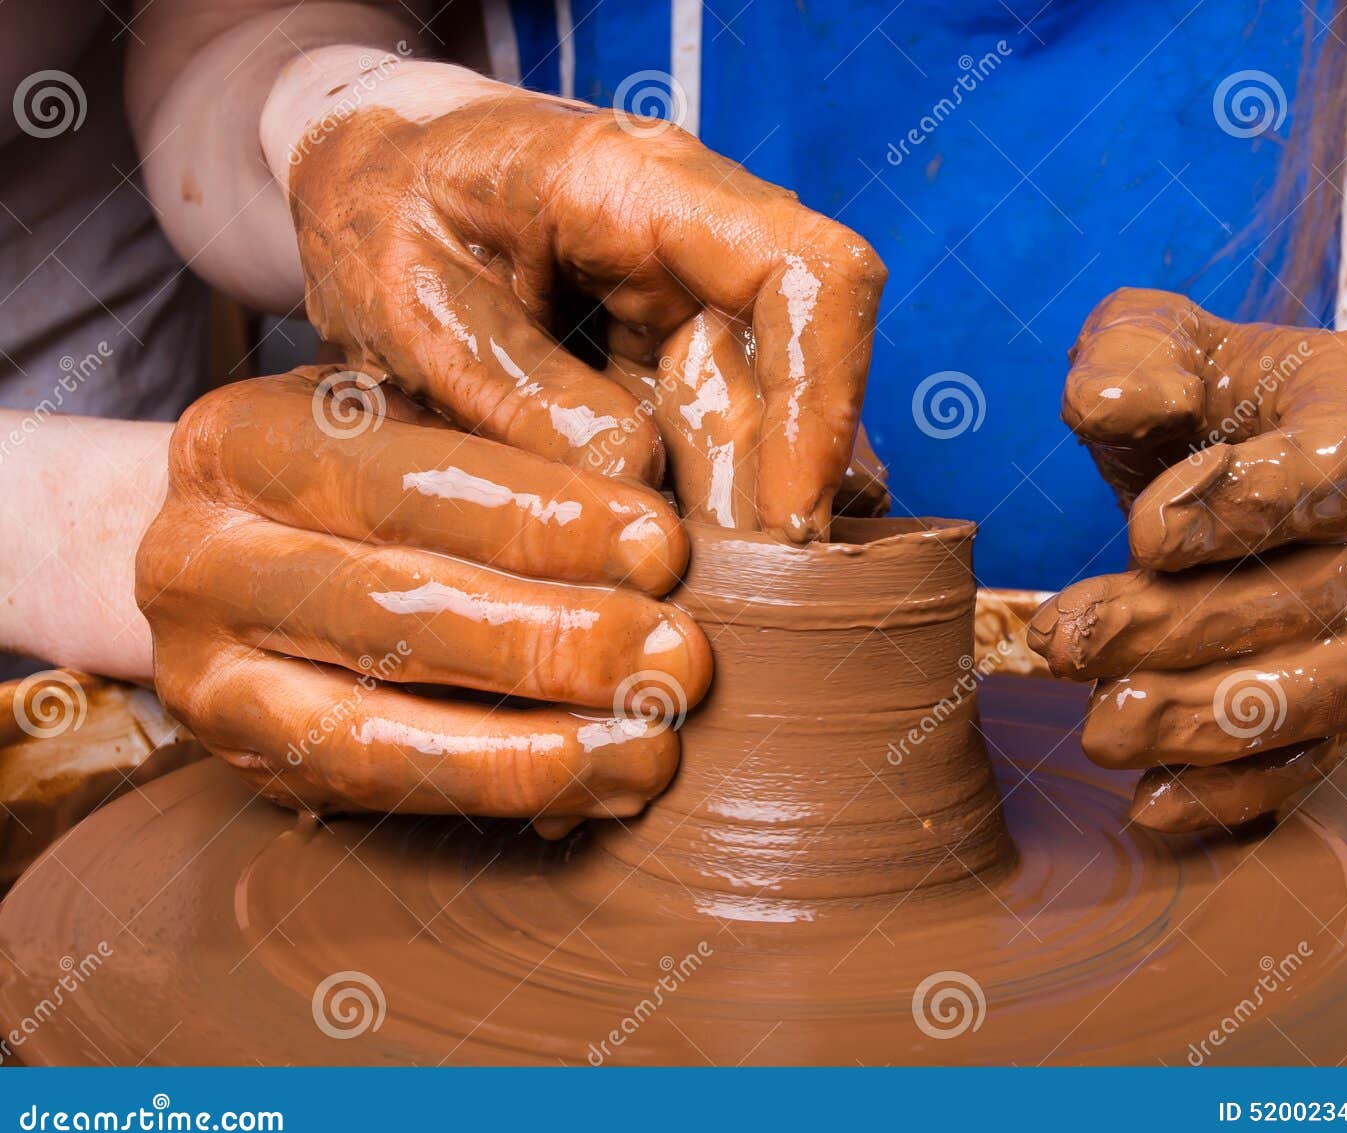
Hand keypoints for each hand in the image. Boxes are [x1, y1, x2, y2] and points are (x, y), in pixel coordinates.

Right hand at [136, 369, 711, 828]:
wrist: (245, 555)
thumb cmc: (375, 472)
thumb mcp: (431, 420)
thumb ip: (522, 441)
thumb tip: (638, 478)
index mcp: (241, 440)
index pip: (404, 480)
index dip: (539, 518)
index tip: (659, 546)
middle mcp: (196, 556)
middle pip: (392, 606)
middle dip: (554, 638)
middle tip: (677, 659)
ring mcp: (203, 675)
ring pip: (376, 724)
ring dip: (537, 742)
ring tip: (652, 745)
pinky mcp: (241, 766)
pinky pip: (377, 794)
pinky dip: (500, 791)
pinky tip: (601, 783)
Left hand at [267, 53, 885, 541]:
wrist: (371, 166)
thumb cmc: (381, 203)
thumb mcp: (412, 296)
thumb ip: (514, 385)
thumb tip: (630, 482)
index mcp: (642, 188)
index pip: (808, 274)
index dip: (823, 397)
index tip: (789, 522)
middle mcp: (701, 247)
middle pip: (797, 378)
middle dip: (767, 498)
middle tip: (700, 600)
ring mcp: (696, 308)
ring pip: (769, 425)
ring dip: (733, 517)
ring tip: (671, 596)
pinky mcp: (678, 362)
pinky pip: (720, 444)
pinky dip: (697, 513)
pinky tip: (655, 573)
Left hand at [1027, 289, 1346, 831]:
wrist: (1229, 443)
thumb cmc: (1188, 389)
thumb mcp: (1150, 340)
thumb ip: (1130, 356)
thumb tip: (1110, 402)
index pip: (1341, 468)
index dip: (1249, 506)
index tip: (1139, 530)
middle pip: (1319, 593)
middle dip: (1183, 627)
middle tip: (1068, 639)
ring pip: (1336, 690)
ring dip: (1214, 721)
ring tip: (1101, 726)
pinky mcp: (1344, 688)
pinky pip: (1319, 758)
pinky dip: (1239, 794)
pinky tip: (1148, 807)